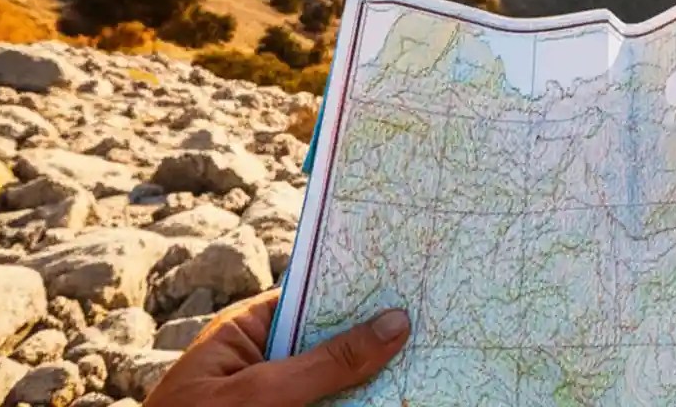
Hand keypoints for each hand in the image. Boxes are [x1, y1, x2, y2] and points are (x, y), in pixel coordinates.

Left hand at [145, 290, 410, 406]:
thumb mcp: (264, 395)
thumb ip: (329, 361)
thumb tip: (394, 322)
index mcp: (243, 335)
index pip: (311, 299)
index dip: (357, 290)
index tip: (409, 281)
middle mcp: (260, 366)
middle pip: (331, 343)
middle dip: (376, 339)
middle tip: (433, 322)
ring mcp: (274, 402)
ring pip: (337, 384)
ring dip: (375, 379)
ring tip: (431, 362)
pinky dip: (362, 403)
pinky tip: (401, 396)